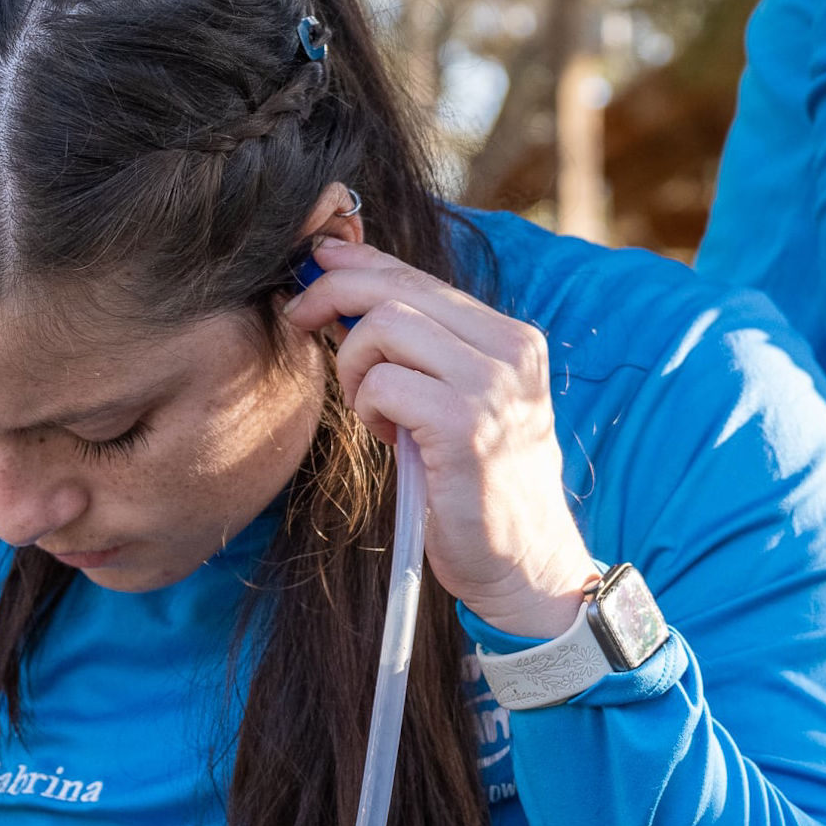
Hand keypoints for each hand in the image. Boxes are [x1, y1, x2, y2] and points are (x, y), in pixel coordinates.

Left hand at [287, 239, 602, 640]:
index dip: (361, 263)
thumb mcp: (467, 400)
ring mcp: (491, 387)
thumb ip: (429, 349)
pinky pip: (383, 384)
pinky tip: (388, 437)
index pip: (424, 278)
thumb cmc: (483, 485)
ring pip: (385, 328)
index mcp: (515, 339)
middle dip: (333, 294)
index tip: (319, 262)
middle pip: (399, 289)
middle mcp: (511, 352)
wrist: (525, 562)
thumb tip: (347, 290)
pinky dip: (368, 408)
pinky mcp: (464, 426)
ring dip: (355, 367)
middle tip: (300, 317)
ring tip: (371, 407)